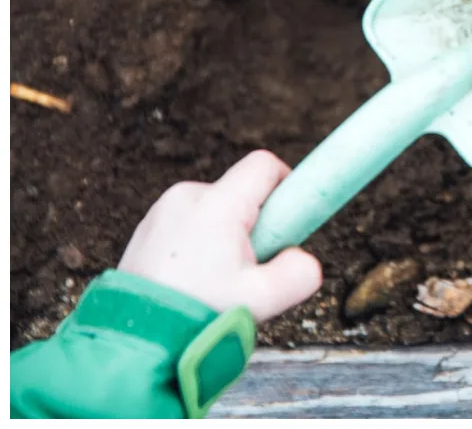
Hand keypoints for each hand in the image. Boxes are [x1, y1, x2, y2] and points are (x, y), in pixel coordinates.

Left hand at [118, 150, 322, 321]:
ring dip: (227, 238)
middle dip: (256, 225)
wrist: (134, 339)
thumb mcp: (263, 300)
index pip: (265, 166)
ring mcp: (163, 211)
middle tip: (249, 269)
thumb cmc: (195, 316)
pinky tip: (194, 281)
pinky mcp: (148, 228)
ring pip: (217, 210)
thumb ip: (300, 273)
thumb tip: (302, 258)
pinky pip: (191, 223)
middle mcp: (187, 197)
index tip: (290, 221)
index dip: (288, 185)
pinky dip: (201, 245)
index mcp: (217, 205)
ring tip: (216, 281)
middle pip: (242, 192)